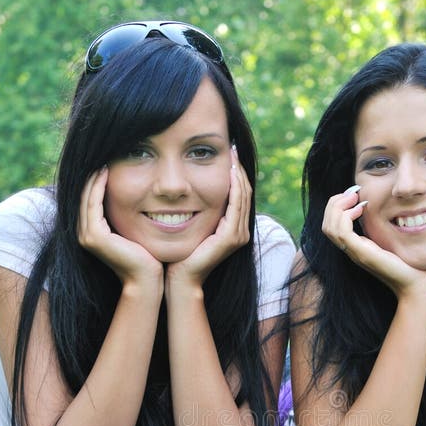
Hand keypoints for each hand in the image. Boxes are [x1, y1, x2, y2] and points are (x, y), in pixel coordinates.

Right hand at [78, 167, 163, 287]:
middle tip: (101, 153)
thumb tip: (134, 196)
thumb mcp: (133, 229)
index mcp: (91, 232)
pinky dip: (98, 186)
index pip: (88, 199)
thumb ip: (127, 214)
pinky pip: (93, 204)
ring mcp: (86, 236)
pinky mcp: (94, 237)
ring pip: (86, 197)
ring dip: (93, 176)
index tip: (105, 159)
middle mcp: (83, 234)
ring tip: (102, 158)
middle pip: (83, 195)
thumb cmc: (146, 257)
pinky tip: (106, 171)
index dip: (94, 179)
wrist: (147, 279)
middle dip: (91, 174)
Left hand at [166, 147, 251, 286]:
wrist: (180, 278)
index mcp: (234, 229)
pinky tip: (229, 172)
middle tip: (232, 147)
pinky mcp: (231, 238)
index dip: (236, 174)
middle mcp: (241, 233)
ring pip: (243, 196)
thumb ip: (199, 211)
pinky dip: (234, 187)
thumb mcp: (193, 226)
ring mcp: (238, 236)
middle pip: (245, 193)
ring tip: (232, 154)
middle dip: (239, 169)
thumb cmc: (181, 254)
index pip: (240, 195)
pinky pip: (236, 206)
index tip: (228, 154)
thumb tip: (191, 191)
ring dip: (238, 174)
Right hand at [323, 186, 425, 299]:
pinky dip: (347, 216)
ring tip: (355, 197)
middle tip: (352, 192)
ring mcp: (355, 253)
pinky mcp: (362, 254)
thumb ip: (380, 228)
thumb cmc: (407, 263)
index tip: (354, 194)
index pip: (330, 225)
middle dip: (334, 203)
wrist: (414, 285)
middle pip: (326, 225)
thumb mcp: (389, 240)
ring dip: (339, 207)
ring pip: (329, 227)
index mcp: (355, 246)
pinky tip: (361, 208)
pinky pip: (342, 233)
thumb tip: (377, 209)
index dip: (336, 206)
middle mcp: (351, 250)